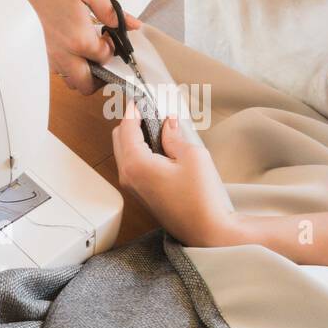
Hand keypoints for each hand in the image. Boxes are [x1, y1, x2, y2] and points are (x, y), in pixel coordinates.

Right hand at [11, 0, 141, 95]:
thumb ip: (112, 11)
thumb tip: (132, 24)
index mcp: (78, 39)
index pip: (105, 59)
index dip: (112, 49)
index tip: (109, 37)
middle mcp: (61, 53)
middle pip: (86, 85)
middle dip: (99, 76)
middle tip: (102, 57)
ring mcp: (46, 55)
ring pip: (68, 80)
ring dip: (81, 72)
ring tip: (84, 50)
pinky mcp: (35, 51)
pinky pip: (54, 69)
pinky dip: (65, 64)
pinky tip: (67, 44)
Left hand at [111, 100, 239, 246]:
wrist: (208, 231)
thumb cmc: (201, 197)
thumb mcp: (192, 156)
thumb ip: (174, 135)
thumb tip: (167, 123)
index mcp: (136, 164)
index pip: (127, 127)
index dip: (133, 109)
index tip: (139, 97)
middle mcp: (128, 176)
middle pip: (119, 138)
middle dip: (132, 122)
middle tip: (151, 110)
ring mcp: (132, 187)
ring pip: (124, 152)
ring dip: (135, 137)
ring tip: (159, 127)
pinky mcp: (141, 194)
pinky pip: (132, 165)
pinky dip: (140, 151)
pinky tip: (160, 147)